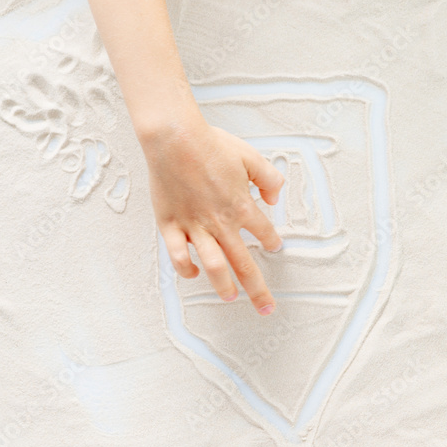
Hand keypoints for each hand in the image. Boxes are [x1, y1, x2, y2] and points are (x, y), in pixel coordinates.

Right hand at [140, 116, 283, 314]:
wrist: (174, 139)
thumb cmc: (209, 144)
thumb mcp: (251, 157)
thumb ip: (268, 179)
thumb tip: (274, 198)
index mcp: (241, 206)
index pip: (264, 232)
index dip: (273, 241)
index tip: (276, 247)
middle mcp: (220, 222)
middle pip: (244, 263)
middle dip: (257, 289)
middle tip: (266, 306)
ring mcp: (194, 226)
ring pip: (213, 265)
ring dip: (223, 285)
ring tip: (230, 297)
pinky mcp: (171, 224)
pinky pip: (178, 255)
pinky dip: (186, 268)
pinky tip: (193, 274)